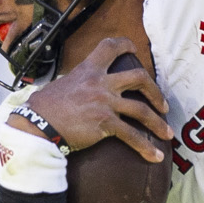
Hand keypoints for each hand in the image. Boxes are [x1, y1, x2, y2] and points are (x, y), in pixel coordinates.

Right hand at [23, 37, 172, 162]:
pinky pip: (132, 135)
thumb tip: (84, 87)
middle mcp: (99, 83)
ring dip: (158, 123)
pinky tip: (155, 156)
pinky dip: (146, 147)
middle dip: (155, 91)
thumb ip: (80, 83)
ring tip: (167, 133)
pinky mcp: (105, 123)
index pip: (109, 48)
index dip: (125, 45)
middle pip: (139, 77)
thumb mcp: (63, 84)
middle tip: (162, 105)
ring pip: (141, 110)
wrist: (36, 125)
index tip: (135, 50)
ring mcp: (104, 102)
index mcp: (88, 70)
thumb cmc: (45, 108)